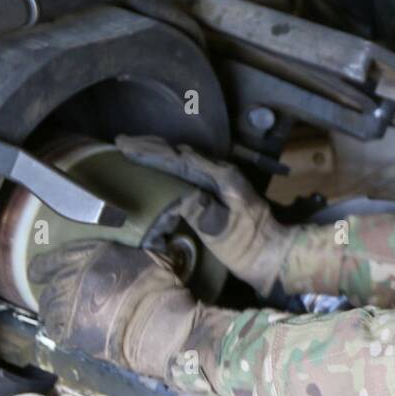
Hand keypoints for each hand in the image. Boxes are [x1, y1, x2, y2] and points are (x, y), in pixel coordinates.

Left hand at [28, 241, 199, 377]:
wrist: (157, 322)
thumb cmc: (158, 287)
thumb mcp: (146, 257)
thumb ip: (126, 254)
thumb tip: (131, 251)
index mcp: (90, 256)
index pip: (52, 260)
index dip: (41, 268)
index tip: (37, 273)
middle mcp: (73, 278)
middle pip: (49, 288)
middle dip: (53, 294)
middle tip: (60, 300)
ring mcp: (69, 307)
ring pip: (49, 311)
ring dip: (54, 314)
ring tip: (64, 318)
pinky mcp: (71, 332)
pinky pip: (55, 332)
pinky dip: (60, 332)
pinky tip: (68, 333)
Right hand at [115, 135, 292, 297]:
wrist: (271, 254)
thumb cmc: (247, 245)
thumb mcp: (222, 232)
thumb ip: (200, 211)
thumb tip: (179, 196)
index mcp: (221, 178)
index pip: (179, 160)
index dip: (151, 153)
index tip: (126, 146)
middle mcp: (221, 173)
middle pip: (180, 154)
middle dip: (151, 147)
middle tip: (122, 141)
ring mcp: (221, 181)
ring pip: (184, 160)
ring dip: (159, 153)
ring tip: (134, 147)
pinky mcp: (219, 191)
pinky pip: (190, 171)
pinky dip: (171, 165)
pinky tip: (160, 165)